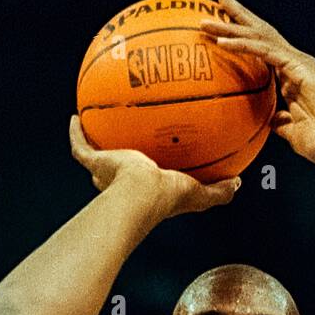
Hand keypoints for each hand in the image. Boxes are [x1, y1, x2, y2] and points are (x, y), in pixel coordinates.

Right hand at [69, 116, 239, 214]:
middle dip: (118, 157)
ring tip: (97, 122)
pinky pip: (80, 145)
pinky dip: (76, 132)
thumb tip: (238, 182)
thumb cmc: (167, 198)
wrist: (140, 194)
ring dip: (95, 141)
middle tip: (125, 138)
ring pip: (96, 156)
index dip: (149, 173)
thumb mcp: (199, 194)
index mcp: (144, 191)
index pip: (146, 181)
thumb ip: (219, 191)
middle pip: (117, 169)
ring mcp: (105, 173)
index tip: (155, 159)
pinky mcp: (94, 162)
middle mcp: (121, 184)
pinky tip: (76, 116)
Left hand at [201, 0, 314, 166]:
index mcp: (292, 76)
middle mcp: (295, 64)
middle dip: (238, 16)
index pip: (264, 50)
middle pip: (261, 33)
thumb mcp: (296, 133)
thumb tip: (272, 122)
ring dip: (232, 26)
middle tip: (215, 1)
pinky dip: (242, 45)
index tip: (223, 29)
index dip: (244, 36)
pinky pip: (264, 51)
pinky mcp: (299, 67)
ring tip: (207, 19)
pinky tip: (222, 42)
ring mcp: (298, 63)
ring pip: (259, 37)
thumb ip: (282, 124)